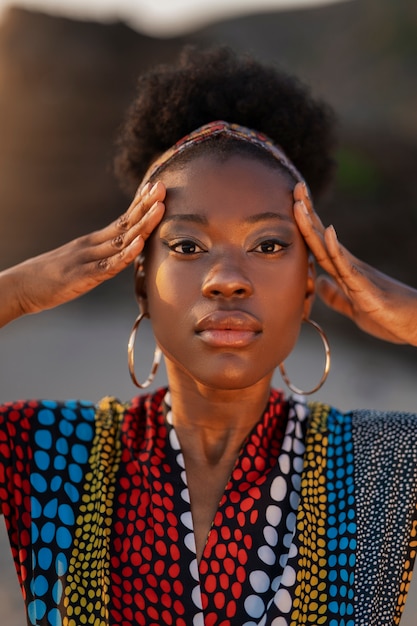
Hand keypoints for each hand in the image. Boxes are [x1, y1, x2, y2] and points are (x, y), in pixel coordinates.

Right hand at [0, 181, 165, 326]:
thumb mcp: (78, 264)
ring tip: (160, 207)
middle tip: (163, 188)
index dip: (140, 205)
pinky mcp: (83, 277)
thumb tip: (120, 257)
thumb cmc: (47, 278)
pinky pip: (108, 265)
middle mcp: (91, 246)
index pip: (121, 220)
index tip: (155, 189)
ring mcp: (87, 259)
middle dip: (146, 206)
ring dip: (143, 224)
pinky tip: (139, 243)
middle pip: (124, 224)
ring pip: (121, 240)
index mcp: (91, 242)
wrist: (19, 287)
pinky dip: (125, 254)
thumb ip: (99, 259)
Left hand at [293, 182, 416, 345]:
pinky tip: (328, 231)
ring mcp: (356, 273)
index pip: (320, 244)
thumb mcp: (354, 308)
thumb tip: (318, 283)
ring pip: (329, 246)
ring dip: (313, 225)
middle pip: (322, 237)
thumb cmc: (387, 316)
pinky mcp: (365, 286)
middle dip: (307, 214)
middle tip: (296, 186)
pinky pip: (347, 265)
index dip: (306, 224)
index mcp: (345, 271)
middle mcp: (349, 266)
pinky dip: (335, 248)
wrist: (414, 324)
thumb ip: (335, 296)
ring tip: (300, 203)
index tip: (295, 202)